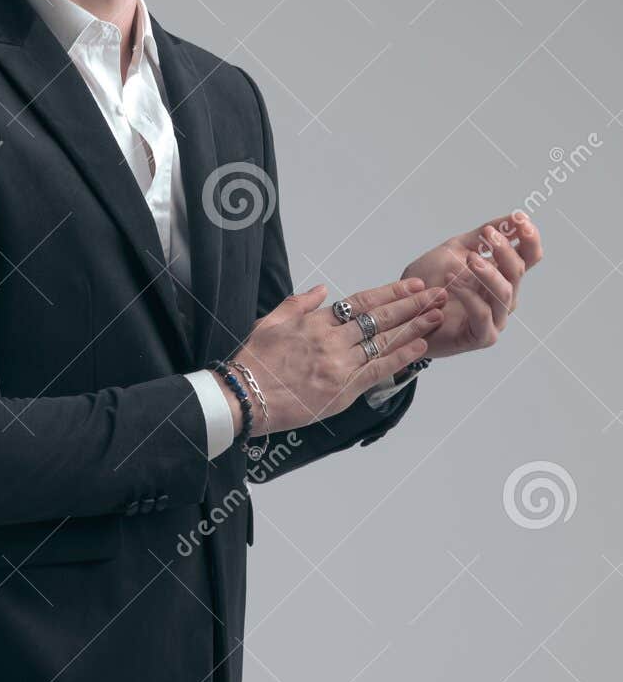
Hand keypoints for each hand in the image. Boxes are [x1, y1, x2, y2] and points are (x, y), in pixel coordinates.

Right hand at [221, 279, 445, 432]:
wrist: (245, 397)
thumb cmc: (254, 362)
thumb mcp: (270, 322)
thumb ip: (298, 304)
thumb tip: (320, 290)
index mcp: (315, 322)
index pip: (362, 301)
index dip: (391, 292)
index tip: (413, 284)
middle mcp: (332, 340)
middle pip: (380, 318)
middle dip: (412, 304)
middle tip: (436, 294)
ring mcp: (340, 365)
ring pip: (385, 342)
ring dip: (414, 327)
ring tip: (436, 315)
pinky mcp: (343, 389)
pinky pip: (379, 370)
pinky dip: (401, 357)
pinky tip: (421, 347)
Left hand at [401, 211, 543, 357]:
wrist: (404, 311)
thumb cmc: (430, 282)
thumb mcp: (454, 250)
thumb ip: (481, 236)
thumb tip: (515, 217)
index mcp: (502, 274)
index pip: (529, 257)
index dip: (530, 239)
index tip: (521, 219)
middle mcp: (503, 296)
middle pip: (518, 271)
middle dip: (505, 250)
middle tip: (488, 235)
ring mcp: (495, 318)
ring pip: (504, 293)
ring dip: (488, 272)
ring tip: (469, 259)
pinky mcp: (482, 336)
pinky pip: (483, 315)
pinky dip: (468, 295)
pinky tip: (451, 281)